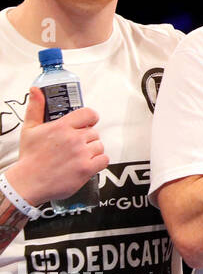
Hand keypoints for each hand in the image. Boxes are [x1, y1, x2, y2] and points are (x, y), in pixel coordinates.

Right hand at [4, 87, 108, 206]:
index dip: (90, 119)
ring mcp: (81, 154)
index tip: (86, 124)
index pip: (89, 114)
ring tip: (77, 156)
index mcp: (61, 127)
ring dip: (92, 151)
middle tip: (74, 147)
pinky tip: (86, 164)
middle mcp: (73, 139)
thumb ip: (36, 108)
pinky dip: (98, 162)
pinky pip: (104, 160)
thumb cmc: (29, 157)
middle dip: (86, 139)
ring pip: (99, 146)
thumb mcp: (29, 129)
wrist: (27, 183)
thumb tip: (36, 91)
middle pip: (94, 132)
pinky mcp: (86, 169)